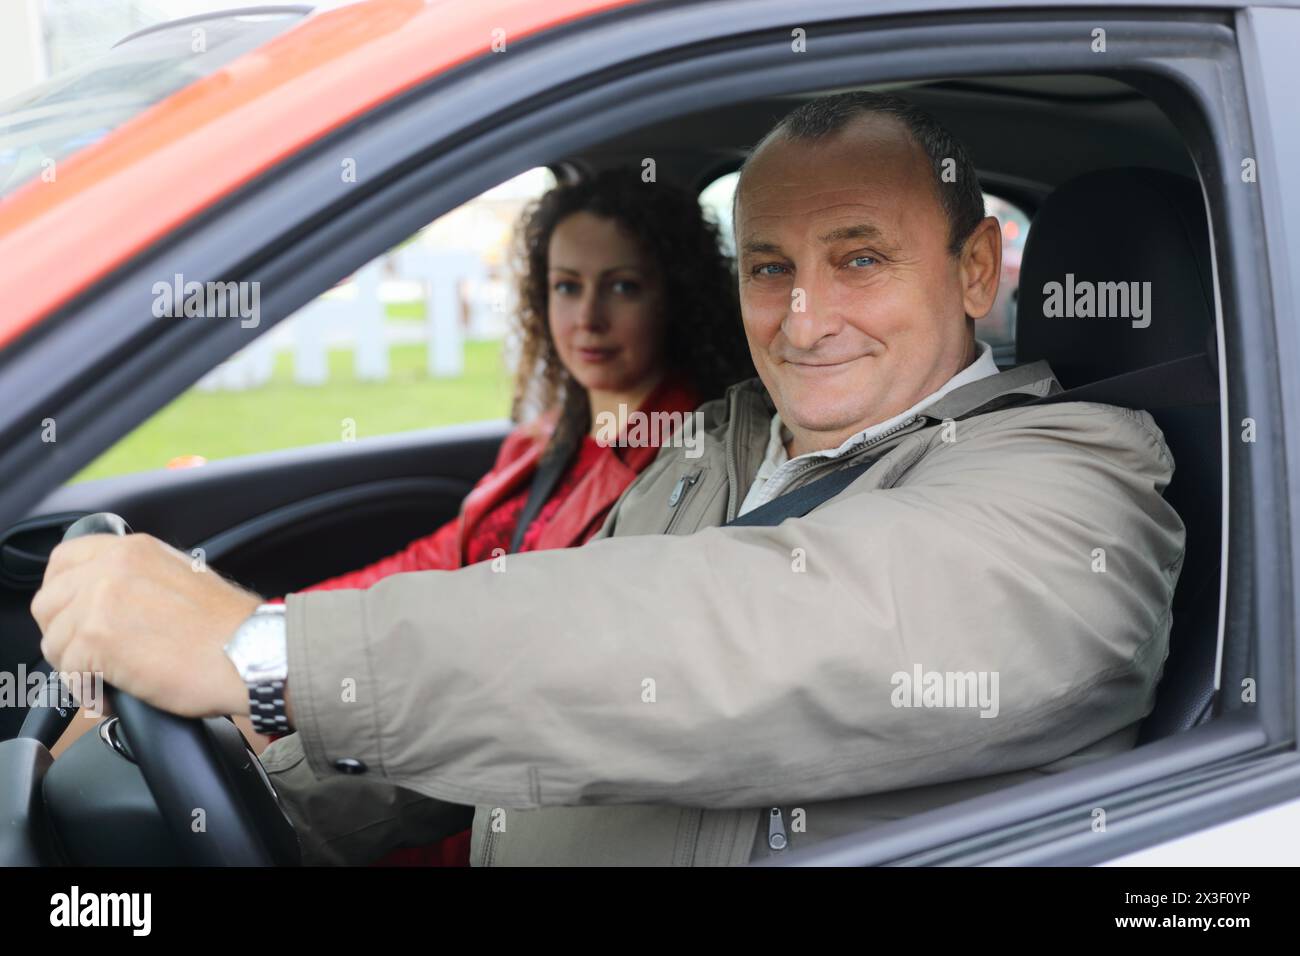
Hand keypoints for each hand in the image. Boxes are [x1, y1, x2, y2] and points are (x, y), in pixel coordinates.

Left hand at [31, 533, 261, 717]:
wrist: (250, 652)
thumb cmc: (231, 628)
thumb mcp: (181, 578)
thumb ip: (139, 578)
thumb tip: (111, 603)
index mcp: (133, 549)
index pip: (64, 560)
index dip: (63, 594)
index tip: (74, 617)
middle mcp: (111, 567)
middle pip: (48, 602)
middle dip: (64, 634)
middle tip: (91, 655)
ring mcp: (100, 601)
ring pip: (54, 641)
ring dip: (78, 666)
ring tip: (113, 679)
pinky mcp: (97, 639)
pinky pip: (69, 672)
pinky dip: (90, 690)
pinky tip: (120, 693)